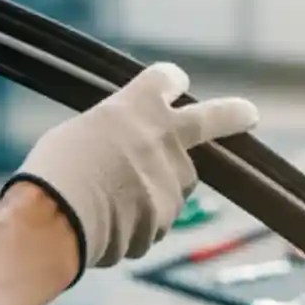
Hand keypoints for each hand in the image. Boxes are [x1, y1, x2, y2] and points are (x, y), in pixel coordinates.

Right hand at [5, 63, 258, 273]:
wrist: (57, 218)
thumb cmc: (56, 171)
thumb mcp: (80, 134)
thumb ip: (112, 136)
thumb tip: (120, 155)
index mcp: (137, 105)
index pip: (166, 80)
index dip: (170, 83)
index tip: (177, 85)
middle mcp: (165, 136)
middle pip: (204, 123)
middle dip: (231, 116)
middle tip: (249, 114)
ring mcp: (172, 178)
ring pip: (175, 183)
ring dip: (154, 190)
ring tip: (106, 202)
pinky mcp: (168, 216)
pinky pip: (154, 220)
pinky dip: (135, 224)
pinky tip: (105, 225)